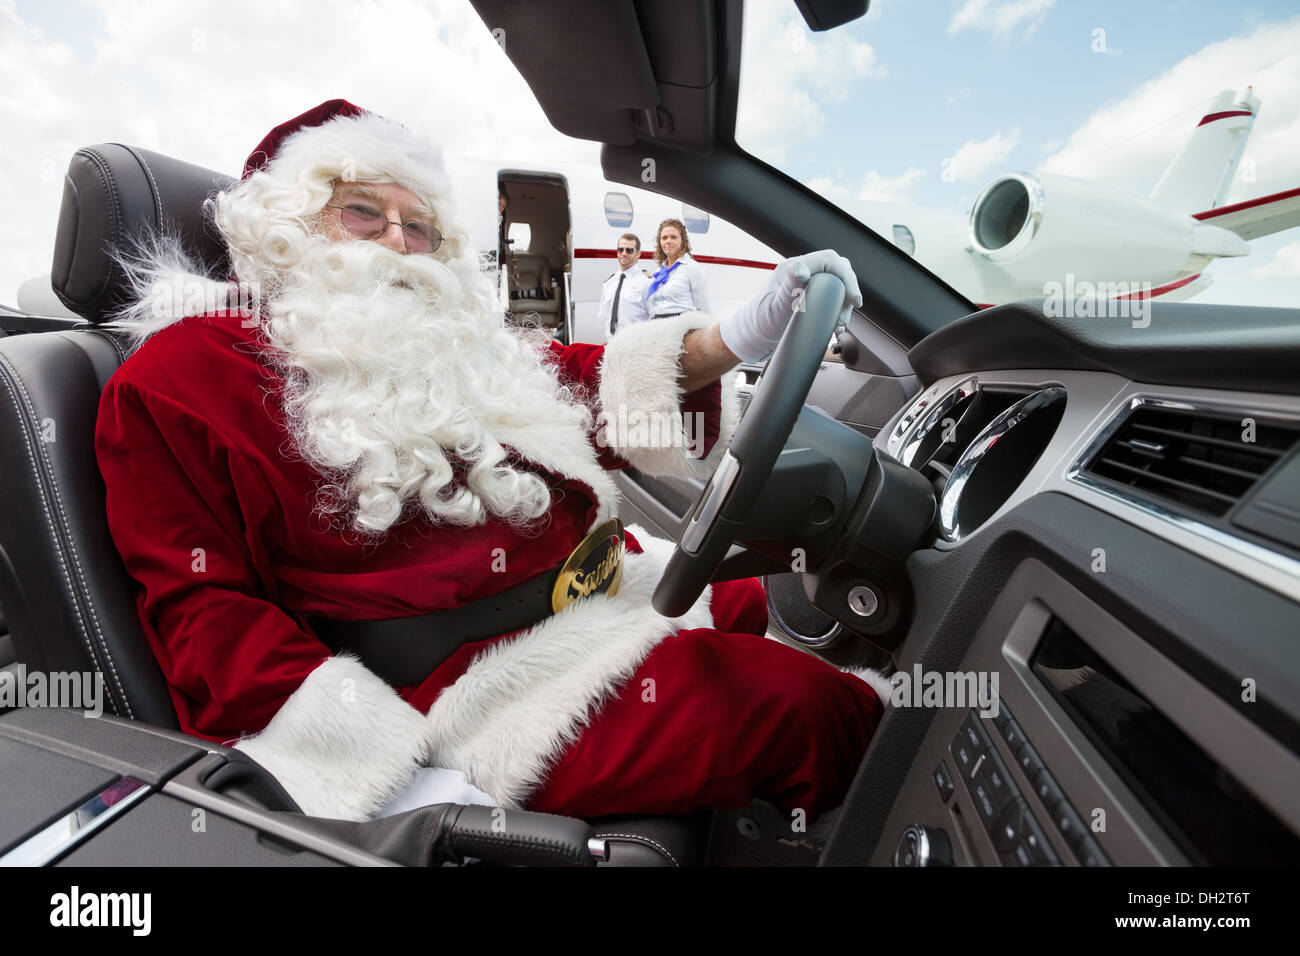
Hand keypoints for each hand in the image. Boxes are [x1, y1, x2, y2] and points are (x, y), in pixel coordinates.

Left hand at [719, 250, 861, 362]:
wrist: (752, 338)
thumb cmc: (760, 324)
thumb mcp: (776, 308)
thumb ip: (789, 288)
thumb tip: (801, 268)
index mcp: (792, 268)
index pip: (829, 261)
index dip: (846, 276)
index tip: (853, 299)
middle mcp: (800, 272)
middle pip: (835, 270)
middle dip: (847, 290)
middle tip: (848, 312)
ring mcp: (804, 284)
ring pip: (836, 284)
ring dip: (844, 302)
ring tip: (840, 323)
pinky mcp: (808, 296)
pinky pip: (831, 295)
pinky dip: (838, 308)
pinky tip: (836, 324)